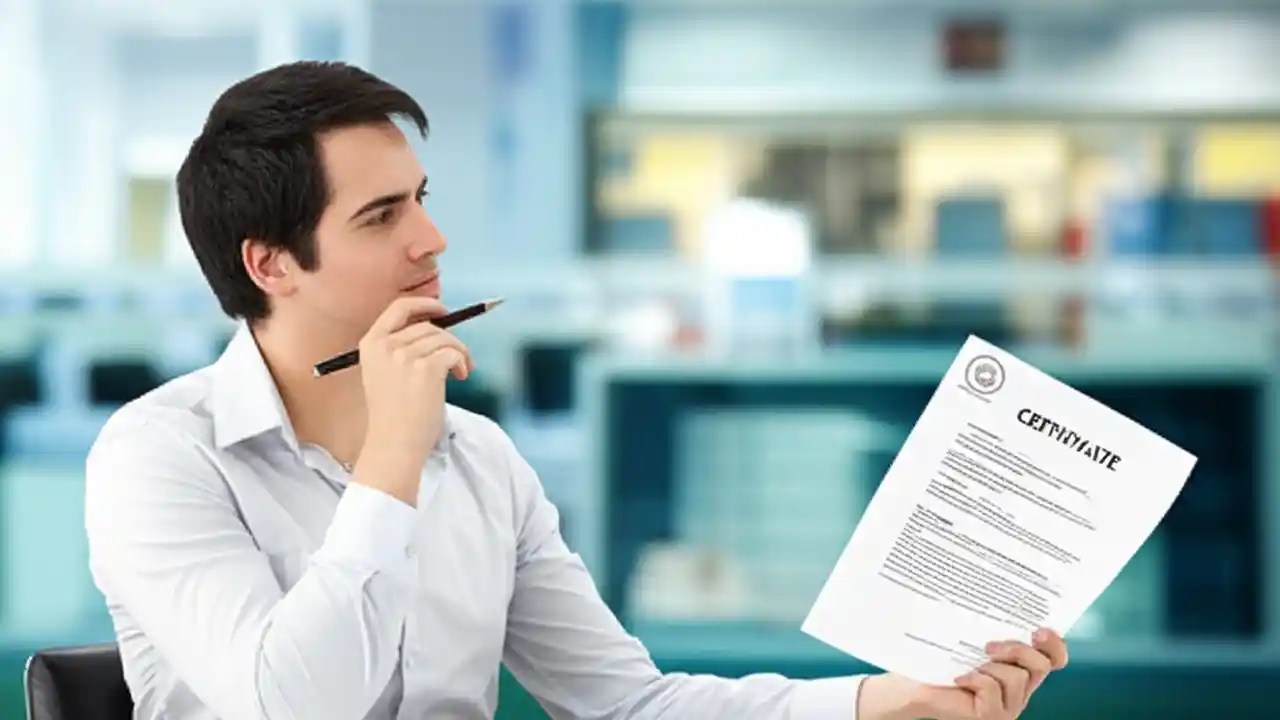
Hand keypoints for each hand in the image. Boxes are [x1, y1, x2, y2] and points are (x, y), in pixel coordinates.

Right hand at [353, 297, 473, 502]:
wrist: (394, 444)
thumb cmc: (395, 415)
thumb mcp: (388, 374)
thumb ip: (403, 350)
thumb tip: (439, 330)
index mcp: (371, 344)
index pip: (399, 308)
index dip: (425, 304)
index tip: (443, 311)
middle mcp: (386, 346)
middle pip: (428, 325)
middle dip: (449, 338)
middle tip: (459, 356)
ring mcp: (405, 356)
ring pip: (445, 339)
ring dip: (459, 352)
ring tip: (462, 371)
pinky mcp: (426, 368)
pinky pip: (453, 353)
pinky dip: (463, 362)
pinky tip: (462, 376)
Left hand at [859, 628, 1068, 719]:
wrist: (910, 684)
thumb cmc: (939, 657)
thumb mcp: (970, 637)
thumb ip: (990, 626)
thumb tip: (994, 587)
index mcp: (1020, 668)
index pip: (1054, 658)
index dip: (1055, 644)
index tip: (1038, 629)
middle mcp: (1020, 688)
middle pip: (1042, 665)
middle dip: (1018, 649)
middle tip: (990, 644)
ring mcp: (1008, 706)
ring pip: (1017, 677)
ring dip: (990, 667)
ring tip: (970, 665)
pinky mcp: (991, 716)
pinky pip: (993, 690)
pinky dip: (975, 680)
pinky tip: (958, 678)